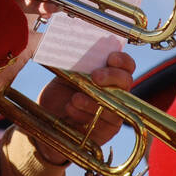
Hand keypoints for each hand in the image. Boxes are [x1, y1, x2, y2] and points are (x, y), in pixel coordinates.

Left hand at [28, 52, 136, 166]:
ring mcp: (114, 110)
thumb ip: (75, 62)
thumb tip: (73, 46)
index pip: (126, 65)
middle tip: (95, 76)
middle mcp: (115, 90)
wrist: (49, 118)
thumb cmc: (59, 93)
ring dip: (94, 99)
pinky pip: (104, 122)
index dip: (122, 60)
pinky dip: (85, 114)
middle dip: (112, 76)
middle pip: (126, 81)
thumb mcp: (65, 74)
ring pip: (115, 103)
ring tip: (74, 98)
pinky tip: (70, 109)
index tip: (111, 57)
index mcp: (108, 72)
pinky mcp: (108, 129)